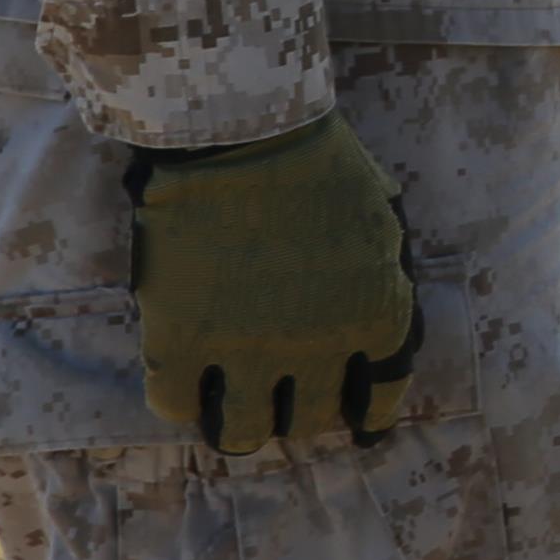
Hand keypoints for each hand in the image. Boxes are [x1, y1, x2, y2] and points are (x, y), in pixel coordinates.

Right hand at [130, 113, 418, 449]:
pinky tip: (185, 381)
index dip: (370, 414)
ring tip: (232, 409)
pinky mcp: (178, 340)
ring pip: (244, 432)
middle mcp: (318, 348)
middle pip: (311, 419)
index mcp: (378, 315)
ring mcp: (245, 349)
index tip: (359, 423)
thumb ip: (385, 281)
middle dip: (303, 411)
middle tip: (285, 398)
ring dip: (243, 424)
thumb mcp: (383, 221)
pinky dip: (181, 399)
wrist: (241, 128)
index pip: (383, 396)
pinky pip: (175, 404)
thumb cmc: (321, 161)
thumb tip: (385, 334)